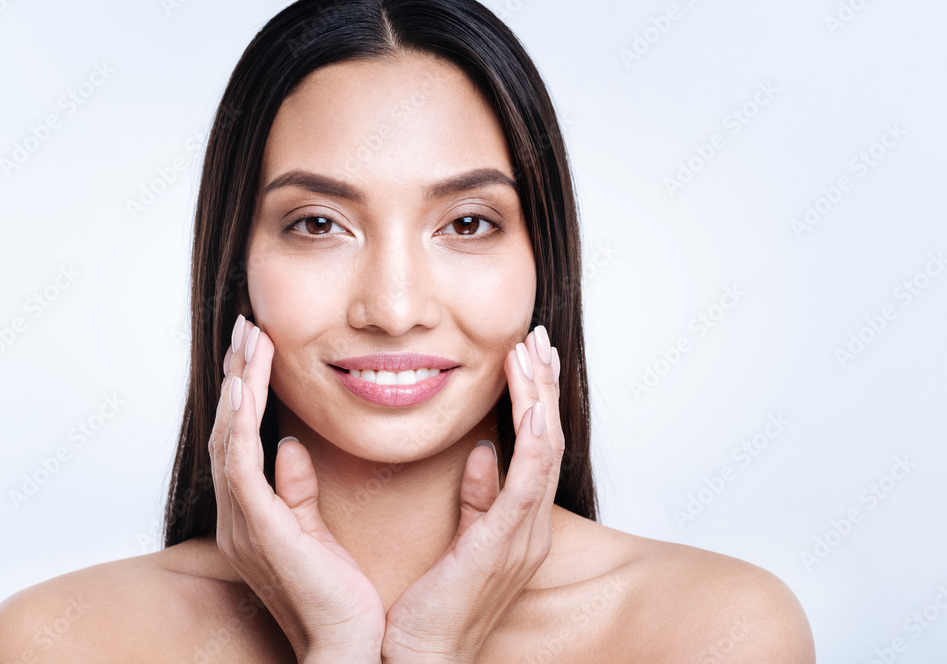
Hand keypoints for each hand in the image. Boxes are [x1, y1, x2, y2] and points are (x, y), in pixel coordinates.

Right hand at [209, 315, 384, 661]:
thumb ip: (296, 490)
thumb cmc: (337, 597)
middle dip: (239, 375)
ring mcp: (243, 522)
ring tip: (250, 339)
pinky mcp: (258, 529)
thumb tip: (290, 445)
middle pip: (229, 429)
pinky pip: (240, 464)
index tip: (260, 350)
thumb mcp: (314, 532)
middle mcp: (238, 515)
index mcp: (252, 515)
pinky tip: (247, 385)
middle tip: (249, 328)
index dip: (248, 391)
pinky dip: (240, 422)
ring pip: (229, 437)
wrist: (347, 646)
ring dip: (240, 384)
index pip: (243, 438)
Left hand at [381, 325, 563, 662]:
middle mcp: (531, 525)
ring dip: (539, 395)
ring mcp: (523, 534)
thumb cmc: (433, 606)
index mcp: (518, 522)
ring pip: (545, 448)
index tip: (525, 357)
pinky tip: (532, 402)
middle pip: (548, 438)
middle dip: (543, 384)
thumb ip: (477, 498)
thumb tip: (482, 454)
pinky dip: (534, 437)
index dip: (534, 398)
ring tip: (531, 350)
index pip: (535, 447)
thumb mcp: (461, 540)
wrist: (420, 659)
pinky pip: (528, 480)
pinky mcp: (503, 543)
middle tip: (535, 338)